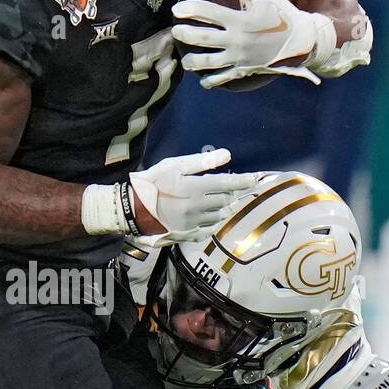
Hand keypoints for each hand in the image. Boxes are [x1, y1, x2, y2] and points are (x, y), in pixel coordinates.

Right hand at [128, 147, 256, 244]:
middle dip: (232, 193)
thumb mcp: (175, 166)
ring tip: (225, 202)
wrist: (134, 209)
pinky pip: (208, 230)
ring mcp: (193, 222)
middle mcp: (198, 207)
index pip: (227, 184)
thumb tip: (227, 155)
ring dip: (224, 207)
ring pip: (218, 215)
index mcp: (195, 188)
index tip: (254, 179)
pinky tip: (212, 217)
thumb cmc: (153, 183)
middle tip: (233, 188)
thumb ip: (202, 161)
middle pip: (224, 200)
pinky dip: (214, 222)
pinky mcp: (188, 233)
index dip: (242, 181)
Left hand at [171, 0, 327, 87]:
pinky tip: (202, 79)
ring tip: (185, 60)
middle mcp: (237, 40)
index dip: (189, 9)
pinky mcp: (244, 70)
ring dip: (192, 62)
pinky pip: (223, 78)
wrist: (301, 40)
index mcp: (241, 20)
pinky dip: (210, 80)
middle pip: (202, 38)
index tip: (176, 10)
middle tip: (175, 30)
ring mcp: (240, 58)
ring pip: (208, 63)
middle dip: (184, 34)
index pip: (207, 12)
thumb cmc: (281, 13)